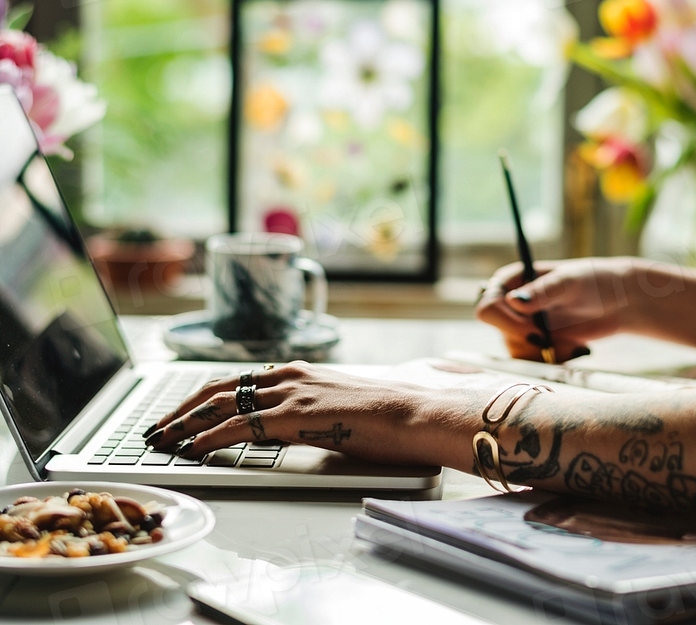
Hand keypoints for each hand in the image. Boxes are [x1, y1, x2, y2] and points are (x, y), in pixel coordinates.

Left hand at [142, 362, 469, 463]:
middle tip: (158, 426)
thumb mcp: (337, 409)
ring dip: (185, 422)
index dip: (203, 396)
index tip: (181, 412)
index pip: (237, 380)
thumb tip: (286, 429)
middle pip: (219, 387)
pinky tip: (193, 447)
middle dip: (183, 407)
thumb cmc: (386, 417)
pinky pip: (240, 425)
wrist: (413, 414)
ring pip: (221, 403)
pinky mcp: (295, 416)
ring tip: (163, 438)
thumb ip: (308, 412)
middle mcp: (290, 376)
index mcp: (300, 372)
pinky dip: (209, 436)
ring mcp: (291, 393)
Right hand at [474, 256, 642, 360]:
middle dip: (530, 340)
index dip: (506, 322)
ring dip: (546, 352)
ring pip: (518, 353)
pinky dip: (557, 360)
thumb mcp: (570, 282)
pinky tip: (576, 348)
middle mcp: (513, 305)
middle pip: (502, 333)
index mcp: (512, 281)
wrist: (621, 302)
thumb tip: (512, 300)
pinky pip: (537, 364)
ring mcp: (525, 327)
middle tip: (554, 338)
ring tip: (573, 340)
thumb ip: (543, 292)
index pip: (488, 306)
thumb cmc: (595, 281)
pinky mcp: (540, 346)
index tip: (535, 329)